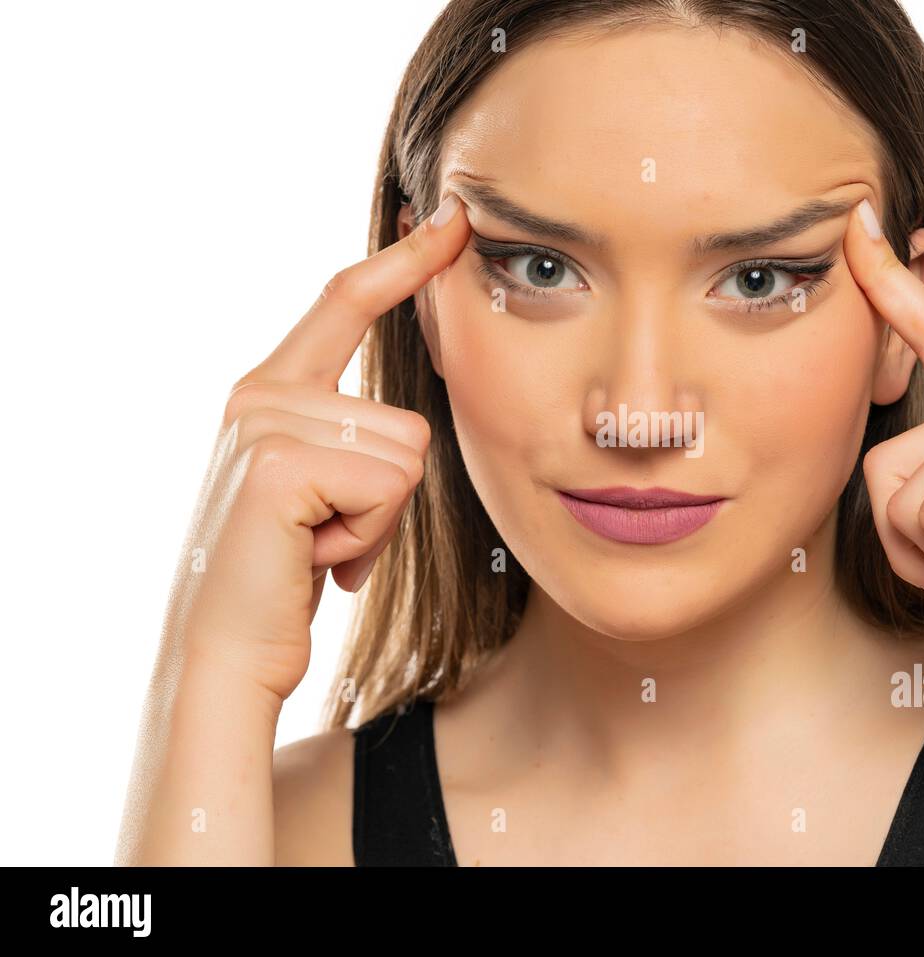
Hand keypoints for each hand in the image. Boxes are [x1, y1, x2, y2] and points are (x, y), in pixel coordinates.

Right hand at [163, 195, 469, 700]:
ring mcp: (264, 423)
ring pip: (407, 455)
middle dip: (390, 497)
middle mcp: (262, 393)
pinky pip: (387, 487)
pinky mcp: (275, 464)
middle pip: (410, 421)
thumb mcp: (328, 488)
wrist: (233, 649)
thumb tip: (415, 425)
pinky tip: (314, 559)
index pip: (345, 299)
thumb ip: (357, 437)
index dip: (404, 260)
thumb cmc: (292, 572)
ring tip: (318, 545)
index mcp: (274, 388)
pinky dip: (368, 539)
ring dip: (379, 522)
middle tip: (328, 533)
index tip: (453, 218)